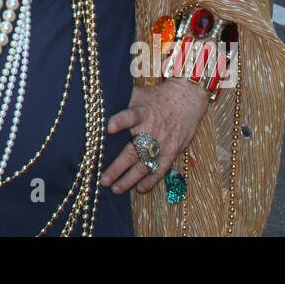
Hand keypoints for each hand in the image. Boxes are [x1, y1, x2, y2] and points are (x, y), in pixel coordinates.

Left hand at [101, 78, 207, 194]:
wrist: (187, 99)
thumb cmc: (157, 97)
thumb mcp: (139, 94)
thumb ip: (120, 100)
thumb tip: (97, 102)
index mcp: (142, 112)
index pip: (130, 116)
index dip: (120, 122)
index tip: (109, 128)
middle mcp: (151, 130)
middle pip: (132, 151)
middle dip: (117, 167)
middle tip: (104, 180)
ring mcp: (162, 143)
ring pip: (144, 165)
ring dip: (130, 179)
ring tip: (116, 189)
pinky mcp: (171, 152)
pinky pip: (160, 169)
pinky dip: (151, 180)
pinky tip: (140, 188)